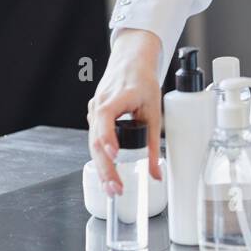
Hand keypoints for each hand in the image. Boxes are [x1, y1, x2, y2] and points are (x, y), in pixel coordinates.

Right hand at [87, 29, 163, 194]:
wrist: (131, 61)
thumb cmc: (143, 82)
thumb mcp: (155, 111)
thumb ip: (155, 144)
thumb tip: (156, 173)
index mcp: (117, 97)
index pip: (105, 117)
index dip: (108, 137)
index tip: (114, 154)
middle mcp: (100, 104)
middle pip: (97, 139)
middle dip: (106, 167)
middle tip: (116, 189)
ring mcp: (94, 110)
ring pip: (93, 142)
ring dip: (102, 167)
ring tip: (112, 188)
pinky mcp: (94, 116)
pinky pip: (94, 139)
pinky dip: (100, 157)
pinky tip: (107, 173)